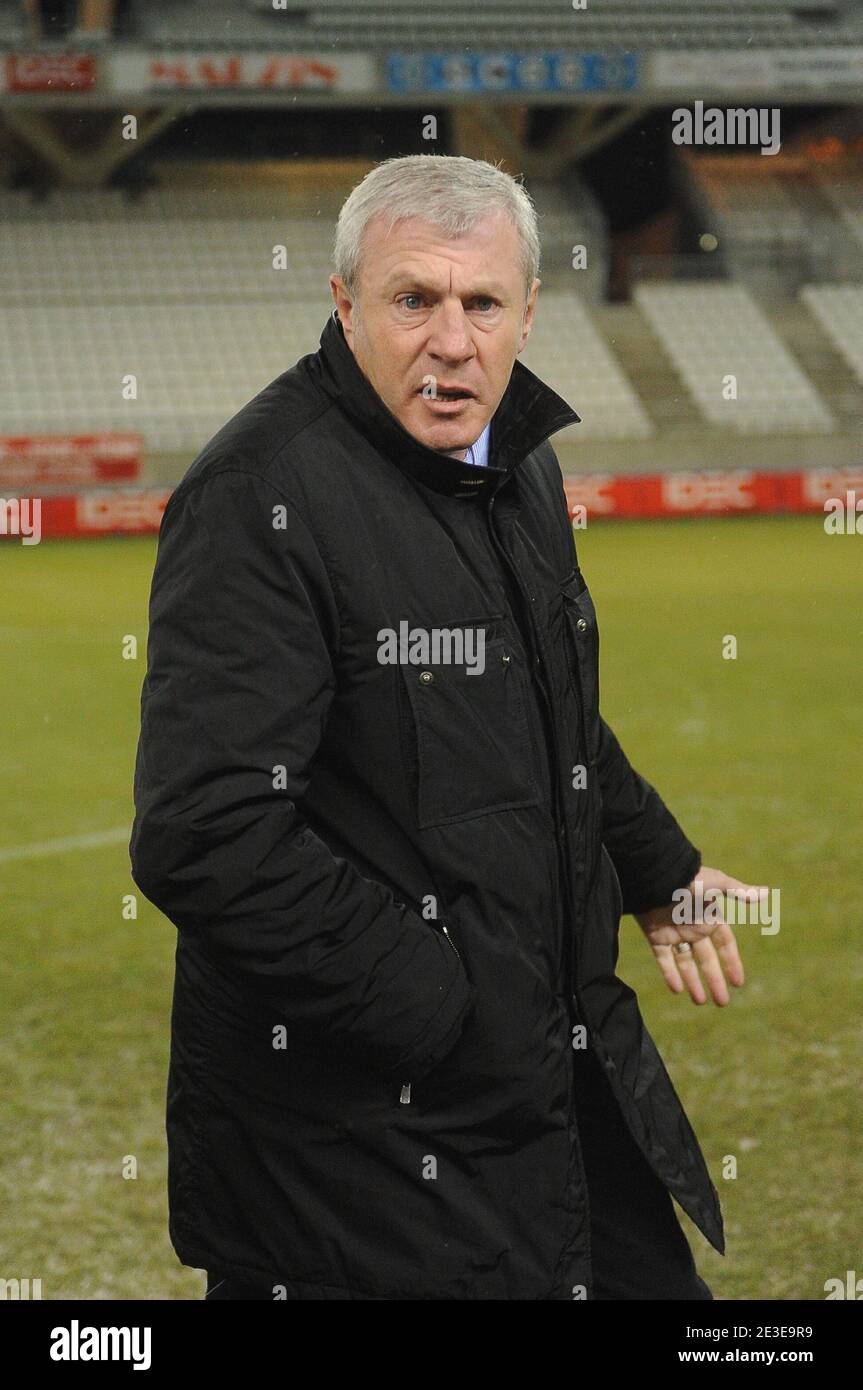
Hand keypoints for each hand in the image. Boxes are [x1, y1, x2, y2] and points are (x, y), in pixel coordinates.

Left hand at [635, 866, 768, 1005]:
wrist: (655, 875)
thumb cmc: (688, 878)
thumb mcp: (716, 884)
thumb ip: (739, 891)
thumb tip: (766, 893)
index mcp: (710, 918)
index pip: (725, 945)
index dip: (732, 963)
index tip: (738, 983)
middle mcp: (694, 928)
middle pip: (707, 960)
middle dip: (714, 981)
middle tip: (722, 1003)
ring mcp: (674, 933)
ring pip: (686, 963)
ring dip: (693, 983)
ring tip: (701, 1002)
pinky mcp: (656, 936)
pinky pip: (663, 960)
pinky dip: (669, 974)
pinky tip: (677, 990)